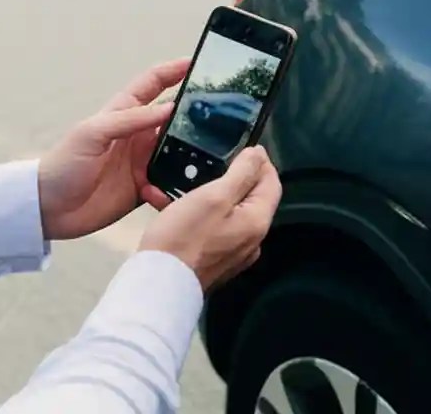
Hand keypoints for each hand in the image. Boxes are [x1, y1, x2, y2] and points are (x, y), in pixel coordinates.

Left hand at [37, 59, 187, 239]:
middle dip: (195, 115)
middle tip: (221, 115)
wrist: (49, 208)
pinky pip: (170, 184)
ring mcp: (142, 161)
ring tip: (204, 157)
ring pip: (178, 151)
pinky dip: (173, 186)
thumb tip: (168, 108)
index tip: (199, 62)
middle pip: (174, 118)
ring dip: (189, 154)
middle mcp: (137, 135)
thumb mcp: (92, 133)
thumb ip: (129, 120)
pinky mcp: (144, 187)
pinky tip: (165, 192)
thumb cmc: (63, 164)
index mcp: (123, 113)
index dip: (175, 70)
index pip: (154, 83)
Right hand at [139, 146, 281, 291]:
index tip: (242, 146)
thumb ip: (241, 173)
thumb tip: (259, 155)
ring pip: (228, 212)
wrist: (159, 283)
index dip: (260, 162)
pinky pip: (212, 228)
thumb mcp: (214, 196)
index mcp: (257, 222)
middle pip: (251, 198)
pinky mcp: (213, 260)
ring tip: (188, 181)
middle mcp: (251, 239)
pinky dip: (198, 213)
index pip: (272, 183)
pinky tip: (175, 205)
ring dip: (211, 194)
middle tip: (212, 161)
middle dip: (233, 177)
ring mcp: (232, 253)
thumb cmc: (185, 236)